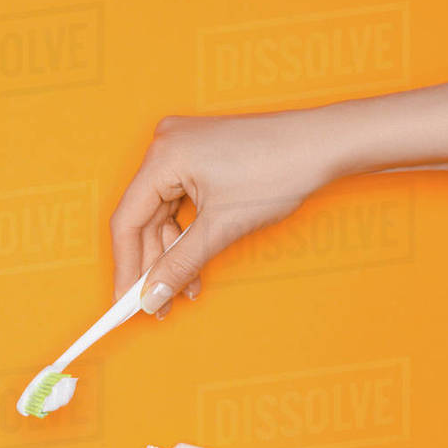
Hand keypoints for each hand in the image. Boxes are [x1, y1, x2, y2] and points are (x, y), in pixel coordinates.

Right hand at [110, 112, 337, 317]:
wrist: (323, 144)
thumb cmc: (279, 169)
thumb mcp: (222, 227)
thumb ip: (180, 265)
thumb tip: (151, 296)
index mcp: (162, 156)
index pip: (126, 221)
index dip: (125, 267)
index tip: (124, 302)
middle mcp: (165, 147)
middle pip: (143, 219)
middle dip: (153, 265)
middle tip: (156, 303)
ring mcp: (181, 149)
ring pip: (162, 215)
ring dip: (173, 254)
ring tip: (184, 288)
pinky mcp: (198, 156)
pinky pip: (179, 202)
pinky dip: (187, 234)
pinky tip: (196, 262)